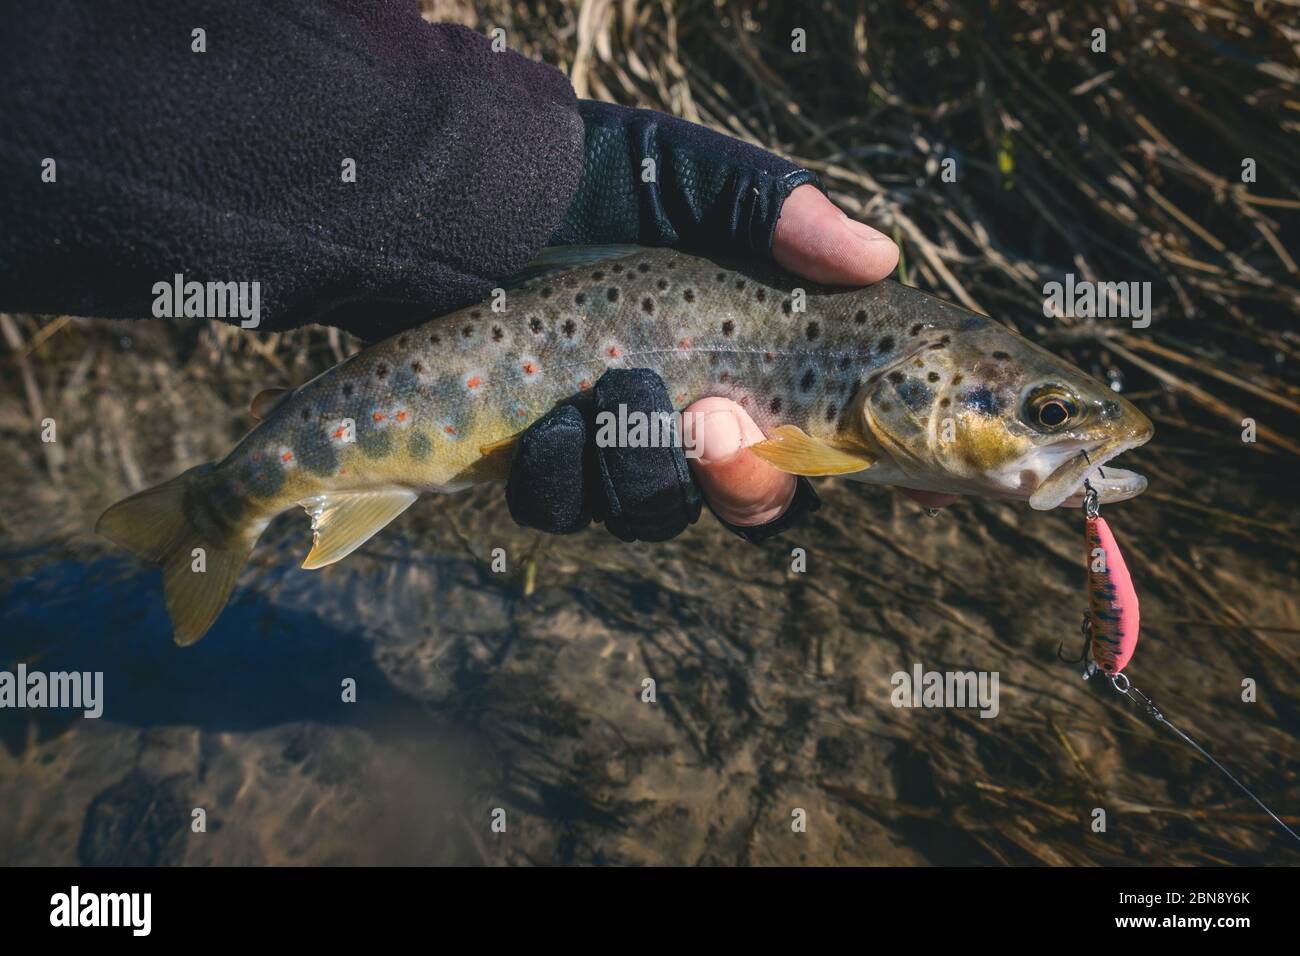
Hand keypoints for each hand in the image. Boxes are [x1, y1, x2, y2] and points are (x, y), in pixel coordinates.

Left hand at [511, 105, 954, 541]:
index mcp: (746, 349)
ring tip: (604, 385)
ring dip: (638, 463)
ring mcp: (614, 444)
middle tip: (717, 421)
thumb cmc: (572, 176)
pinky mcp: (544, 466)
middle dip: (745, 482)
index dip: (891, 466)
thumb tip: (878, 256)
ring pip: (659, 514)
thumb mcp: (682, 175)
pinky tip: (541, 418)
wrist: (447, 204)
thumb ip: (772, 211)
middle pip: (756, 500)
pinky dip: (563, 472)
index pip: (838, 424)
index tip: (932, 486)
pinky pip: (573, 514)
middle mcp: (690, 406)